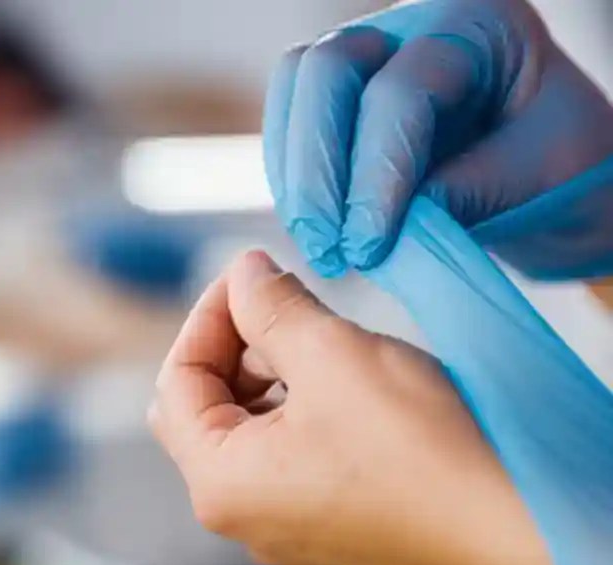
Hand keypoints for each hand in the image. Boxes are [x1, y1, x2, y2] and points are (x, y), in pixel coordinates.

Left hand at [148, 250, 576, 564]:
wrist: (512, 532)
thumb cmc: (421, 451)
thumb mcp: (332, 355)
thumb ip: (272, 308)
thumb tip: (243, 272)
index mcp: (218, 483)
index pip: (175, 381)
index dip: (206, 316)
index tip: (249, 274)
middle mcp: (236, 516)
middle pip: (200, 408)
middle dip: (232, 346)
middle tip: (281, 302)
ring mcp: (281, 526)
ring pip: (245, 430)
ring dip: (268, 374)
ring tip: (319, 338)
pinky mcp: (324, 527)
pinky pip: (284, 456)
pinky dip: (297, 408)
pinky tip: (342, 382)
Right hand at [264, 0, 612, 277]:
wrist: (559, 173)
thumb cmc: (565, 164)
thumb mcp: (540, 176)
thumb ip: (464, 196)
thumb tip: (379, 235)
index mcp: (474, 23)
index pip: (400, 90)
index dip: (376, 172)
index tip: (367, 246)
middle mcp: (407, 28)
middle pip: (325, 73)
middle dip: (316, 170)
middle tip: (326, 249)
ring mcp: (367, 58)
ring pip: (294, 94)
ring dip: (295, 179)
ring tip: (322, 250)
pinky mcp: (339, 103)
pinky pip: (290, 131)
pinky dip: (294, 184)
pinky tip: (317, 232)